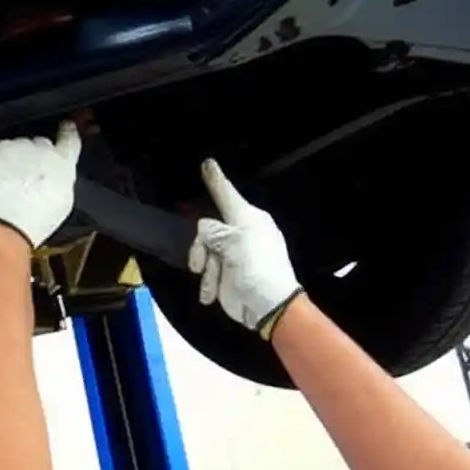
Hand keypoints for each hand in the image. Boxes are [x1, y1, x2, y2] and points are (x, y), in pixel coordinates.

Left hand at [0, 121, 81, 247]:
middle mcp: (39, 149)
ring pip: (16, 147)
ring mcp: (13, 149)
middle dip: (36, 156)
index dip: (68, 131)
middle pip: (39, 143)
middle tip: (30, 178)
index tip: (67, 127)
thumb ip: (62, 177)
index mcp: (61, 162)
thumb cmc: (37, 220)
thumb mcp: (62, 201)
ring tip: (12, 185)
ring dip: (15, 159)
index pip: (69, 139)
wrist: (4, 226)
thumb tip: (57, 172)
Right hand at [188, 158, 302, 338]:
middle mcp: (239, 233)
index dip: (215, 179)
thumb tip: (204, 230)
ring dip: (206, 269)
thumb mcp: (233, 240)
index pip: (226, 194)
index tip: (207, 163)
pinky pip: (206, 272)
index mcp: (248, 218)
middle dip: (201, 247)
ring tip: (215, 279)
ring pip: (202, 252)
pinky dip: (208, 283)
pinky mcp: (225, 274)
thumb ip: (211, 230)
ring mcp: (231, 254)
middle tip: (203, 260)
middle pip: (206, 229)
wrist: (267, 305)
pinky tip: (214, 292)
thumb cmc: (256, 266)